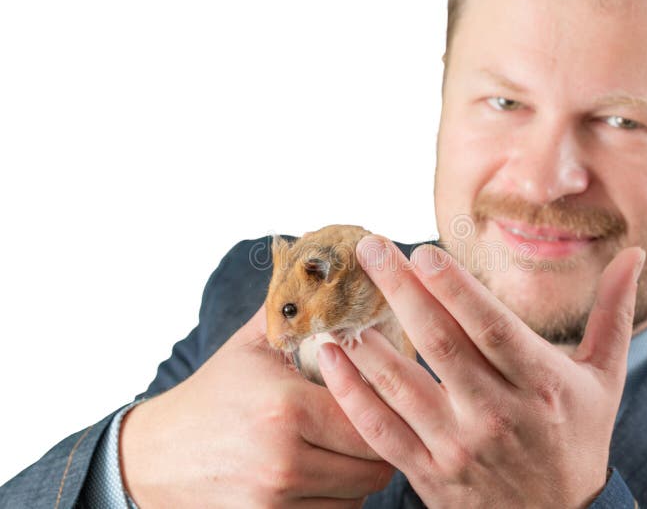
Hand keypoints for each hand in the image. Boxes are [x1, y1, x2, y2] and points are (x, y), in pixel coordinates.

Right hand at [119, 305, 393, 507]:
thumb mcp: (252, 344)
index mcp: (286, 408)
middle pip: (374, 461)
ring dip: (363, 470)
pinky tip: (328, 470)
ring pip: (360, 493)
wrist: (156, 457)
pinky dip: (341, 497)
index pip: (371, 415)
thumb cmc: (213, 394)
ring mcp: (276, 501)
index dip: (387, 404)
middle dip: (382, 439)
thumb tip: (343, 265)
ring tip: (351, 442)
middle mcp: (284, 461)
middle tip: (378, 417)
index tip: (387, 390)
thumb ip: (300, 309)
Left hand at [318, 237, 644, 507]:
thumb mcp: (605, 379)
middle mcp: (498, 413)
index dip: (454, 288)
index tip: (422, 251)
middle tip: (370, 248)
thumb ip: (613, 314)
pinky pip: (380, 429)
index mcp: (541, 383)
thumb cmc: (578, 440)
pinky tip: (328, 356)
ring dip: (365, 340)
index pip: (491, 327)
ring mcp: (459, 446)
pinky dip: (349, 392)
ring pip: (401, 385)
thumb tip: (634, 255)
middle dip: (400, 290)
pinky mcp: (429, 473)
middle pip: (439, 343)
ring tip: (340, 299)